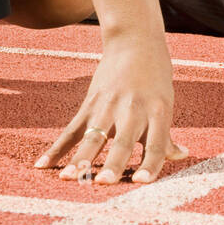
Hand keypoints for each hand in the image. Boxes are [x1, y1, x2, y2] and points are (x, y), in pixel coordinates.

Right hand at [34, 32, 188, 183]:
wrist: (135, 41)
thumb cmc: (155, 77)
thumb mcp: (165, 103)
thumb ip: (166, 135)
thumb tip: (181, 156)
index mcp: (158, 111)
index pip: (156, 143)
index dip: (151, 163)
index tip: (143, 182)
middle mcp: (133, 109)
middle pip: (123, 141)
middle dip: (113, 163)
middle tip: (103, 182)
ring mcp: (109, 105)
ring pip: (93, 136)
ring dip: (81, 158)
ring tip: (69, 178)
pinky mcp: (90, 102)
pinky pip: (72, 129)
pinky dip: (57, 148)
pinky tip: (42, 165)